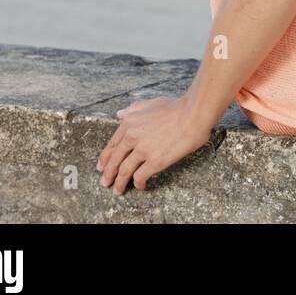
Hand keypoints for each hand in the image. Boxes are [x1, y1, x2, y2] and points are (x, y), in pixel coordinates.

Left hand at [95, 94, 212, 194]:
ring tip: (118, 190)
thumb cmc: (177, 107)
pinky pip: (140, 177)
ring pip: (124, 171)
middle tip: (105, 182)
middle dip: (108, 173)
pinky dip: (138, 184)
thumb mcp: (150, 103)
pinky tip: (140, 186)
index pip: (112, 144)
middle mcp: (132, 136)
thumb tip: (119, 114)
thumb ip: (133, 109)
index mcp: (129, 122)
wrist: (194, 114)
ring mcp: (143, 150)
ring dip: (119, 183)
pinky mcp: (155, 161)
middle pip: (115, 159)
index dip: (105, 157)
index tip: (101, 166)